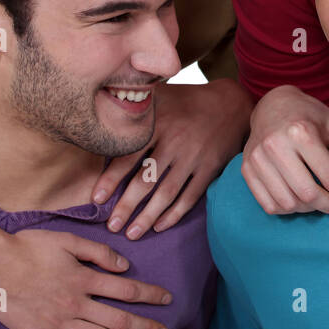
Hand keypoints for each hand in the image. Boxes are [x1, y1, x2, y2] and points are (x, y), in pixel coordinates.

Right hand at [0, 229, 173, 328]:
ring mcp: (57, 323)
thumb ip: (99, 253)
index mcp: (84, 280)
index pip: (127, 291)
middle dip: (145, 327)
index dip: (151, 295)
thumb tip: (125, 266)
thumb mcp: (68, 241)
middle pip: (119, 320)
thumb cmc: (28, 247)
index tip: (167, 299)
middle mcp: (74, 304)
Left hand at [91, 79, 251, 237]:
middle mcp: (175, 141)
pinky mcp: (210, 168)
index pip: (129, 155)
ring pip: (167, 193)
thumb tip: (101, 110)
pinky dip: (175, 213)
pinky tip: (160, 226)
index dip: (111, 179)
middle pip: (146, 180)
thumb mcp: (162, 94)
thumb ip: (135, 104)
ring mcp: (194, 157)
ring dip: (148, 216)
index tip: (96, 199)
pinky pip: (190, 196)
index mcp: (159, 124)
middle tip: (112, 226)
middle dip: (126, 206)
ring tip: (132, 233)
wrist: (231, 103)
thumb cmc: (188, 100)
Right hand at [240, 84, 328, 220]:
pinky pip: (269, 205)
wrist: (274, 105)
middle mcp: (275, 144)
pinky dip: (287, 209)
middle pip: (307, 194)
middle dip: (327, 205)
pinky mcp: (246, 169)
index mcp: (302, 131)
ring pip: (287, 203)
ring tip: (317, 200)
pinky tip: (297, 199)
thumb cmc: (312, 119)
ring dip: (308, 209)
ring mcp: (257, 157)